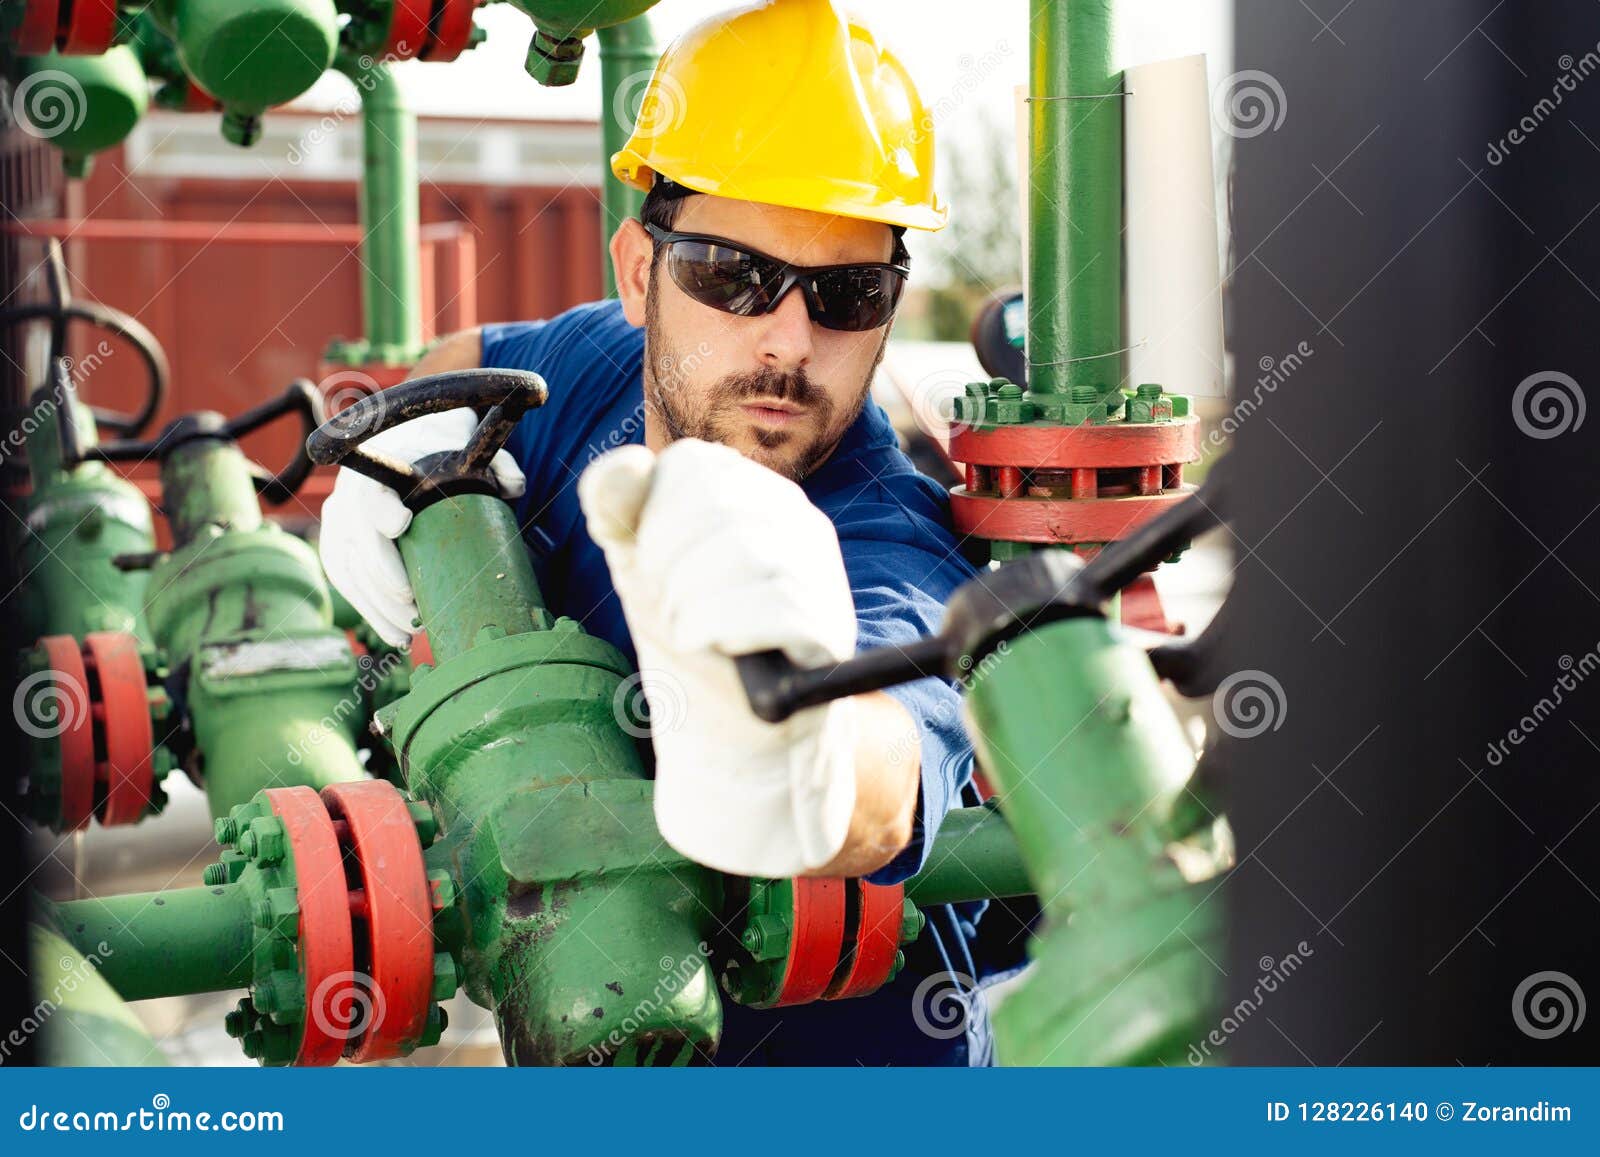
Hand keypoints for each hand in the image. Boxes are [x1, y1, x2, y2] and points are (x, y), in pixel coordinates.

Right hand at [319, 406, 524, 646]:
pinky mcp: (336, 544)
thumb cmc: (442, 453)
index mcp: (382, 467)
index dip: (380, 510)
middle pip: (358, 543)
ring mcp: (339, 520)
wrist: (406, 444)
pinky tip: (395, 635)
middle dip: (385, 583)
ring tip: (411, 633)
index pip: (371, 490)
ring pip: (349, 570)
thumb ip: (499, 464)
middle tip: (416, 611)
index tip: (402, 525)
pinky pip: (345, 581)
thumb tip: (514, 487)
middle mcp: (351, 493)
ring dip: (377, 608)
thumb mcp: (470, 451)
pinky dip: (368, 611)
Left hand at [578, 439, 859, 877]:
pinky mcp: (829, 625)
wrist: (729, 731)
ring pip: (742, 554)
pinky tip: (723, 651)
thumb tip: (628, 461)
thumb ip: (618, 506)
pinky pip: (768, 606)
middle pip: (714, 506)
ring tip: (698, 634)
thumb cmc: (688, 638)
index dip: (654, 521)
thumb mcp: (637, 563)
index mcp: (750, 490)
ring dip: (692, 606)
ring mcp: (820, 570)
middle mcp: (796, 517)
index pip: (691, 466)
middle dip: (669, 567)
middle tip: (677, 610)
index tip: (656, 568)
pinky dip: (721, 633)